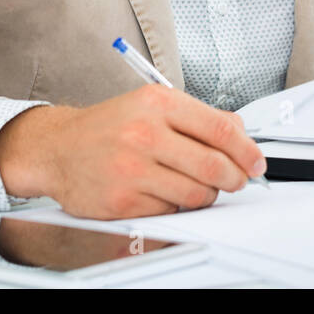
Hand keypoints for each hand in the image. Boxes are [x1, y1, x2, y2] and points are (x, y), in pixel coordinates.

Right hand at [0, 85, 266, 219]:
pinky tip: (161, 192)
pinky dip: (175, 205)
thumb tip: (240, 133)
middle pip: (213, 165)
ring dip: (205, 195)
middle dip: (234, 178)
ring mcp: (132, 168)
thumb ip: (197, 117)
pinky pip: (170, 210)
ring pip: (196, 193)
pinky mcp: (123, 200)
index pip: (220, 128)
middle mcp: (145, 133)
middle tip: (236, 180)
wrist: (57, 148)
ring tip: (194, 185)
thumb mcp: (151, 105)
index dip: (247, 150)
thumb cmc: (109, 126)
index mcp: (158, 103)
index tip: (256, 161)